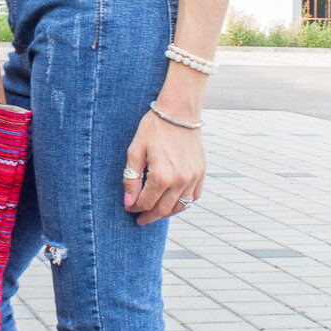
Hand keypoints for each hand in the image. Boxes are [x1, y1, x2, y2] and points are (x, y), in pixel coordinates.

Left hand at [122, 110, 205, 225]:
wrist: (179, 111)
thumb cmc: (154, 127)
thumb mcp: (135, 151)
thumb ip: (131, 178)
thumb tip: (128, 202)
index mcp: (162, 176)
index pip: (146, 203)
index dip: (135, 208)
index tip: (128, 208)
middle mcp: (180, 180)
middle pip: (162, 209)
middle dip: (149, 216)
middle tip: (140, 219)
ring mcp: (193, 177)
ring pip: (180, 207)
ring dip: (166, 213)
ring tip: (155, 213)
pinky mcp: (201, 172)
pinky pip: (194, 197)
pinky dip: (183, 203)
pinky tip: (173, 202)